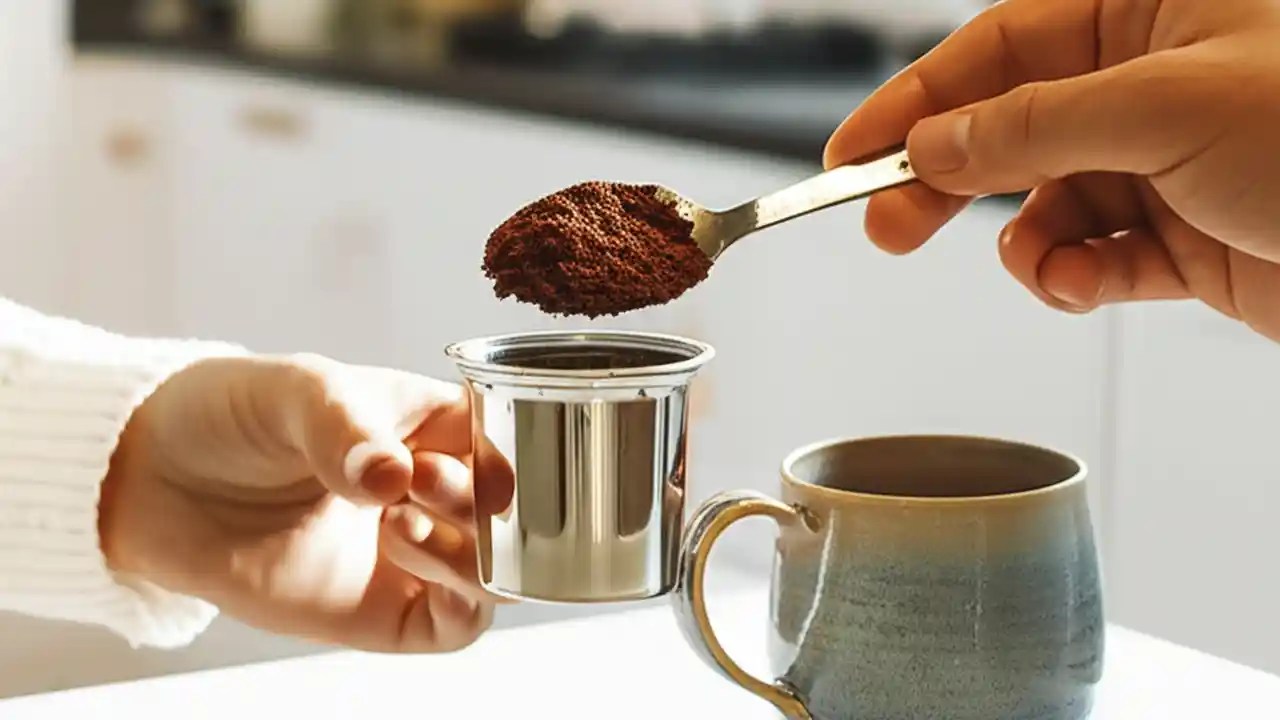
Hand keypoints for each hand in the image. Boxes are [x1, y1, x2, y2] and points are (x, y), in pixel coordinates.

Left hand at [99, 353, 513, 652]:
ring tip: (400, 522)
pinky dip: (461, 600)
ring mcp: (413, 554)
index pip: (509, 441)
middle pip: (512, 513)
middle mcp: (432, 492)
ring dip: (474, 551)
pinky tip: (405, 553)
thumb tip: (391, 479)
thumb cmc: (233, 416)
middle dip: (484, 501)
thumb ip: (345, 429)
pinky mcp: (385, 611)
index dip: (510, 450)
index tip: (468, 452)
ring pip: (500, 573)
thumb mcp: (295, 394)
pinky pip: (458, 624)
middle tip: (419, 482)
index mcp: (430, 426)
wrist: (156, 479)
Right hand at [826, 0, 1279, 340]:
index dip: (915, 100)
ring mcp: (1170, 163)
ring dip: (1029, 244)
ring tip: (1043, 268)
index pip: (999, 48)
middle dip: (951, 181)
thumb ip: (1031, 126)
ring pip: (1048, 204)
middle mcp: (1153, 82)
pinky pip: (1096, 257)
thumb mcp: (1164, 106)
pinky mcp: (1188, 238)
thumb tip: (935, 144)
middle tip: (889, 226)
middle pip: (1010, 126)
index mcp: (1150, 11)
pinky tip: (1081, 286)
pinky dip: (1076, 279)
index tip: (851, 153)